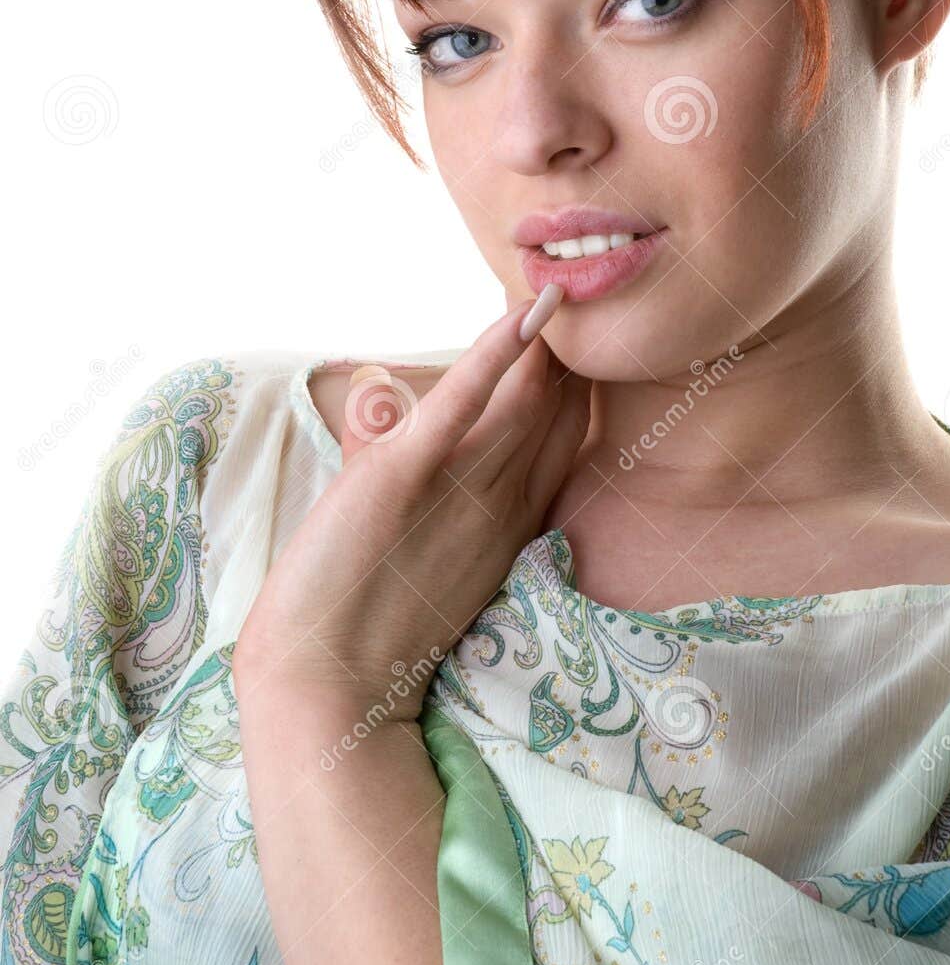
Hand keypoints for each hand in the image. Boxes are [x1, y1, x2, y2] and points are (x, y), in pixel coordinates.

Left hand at [232, 292, 590, 720]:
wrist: (324, 688)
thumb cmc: (364, 631)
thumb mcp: (423, 556)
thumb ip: (432, 493)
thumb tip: (410, 426)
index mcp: (507, 521)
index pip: (562, 438)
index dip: (585, 385)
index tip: (601, 336)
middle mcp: (498, 501)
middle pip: (558, 410)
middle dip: (584, 352)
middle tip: (610, 289)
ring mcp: (458, 488)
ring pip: (526, 398)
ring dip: (555, 339)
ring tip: (581, 277)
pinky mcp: (405, 474)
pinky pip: (461, 403)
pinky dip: (496, 354)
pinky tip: (527, 311)